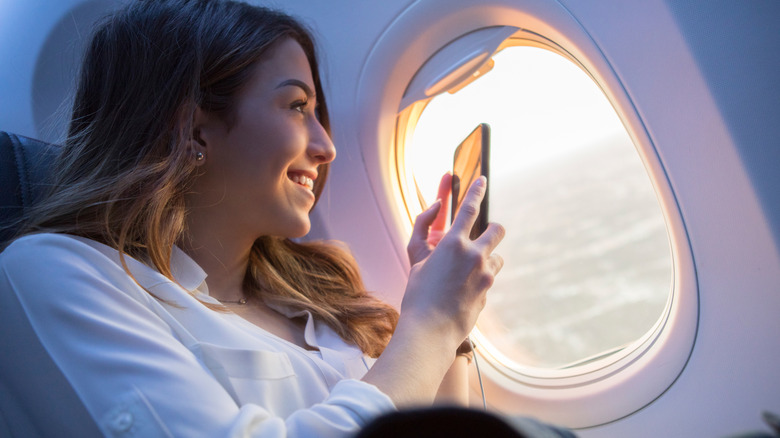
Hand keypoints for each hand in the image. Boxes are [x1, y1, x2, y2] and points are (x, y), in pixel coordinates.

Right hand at [400, 176, 504, 347]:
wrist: (431, 329)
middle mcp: (473, 255)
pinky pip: (490, 278)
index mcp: (452, 243)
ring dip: (488, 259)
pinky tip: (465, 292)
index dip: (476, 191)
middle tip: (485, 236)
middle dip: (493, 229)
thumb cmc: (418, 294)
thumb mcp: (416, 260)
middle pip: (497, 230)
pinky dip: (481, 279)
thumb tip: (436, 211)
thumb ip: (423, 233)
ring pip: (497, 256)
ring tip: (469, 273)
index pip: (469, 208)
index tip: (482, 180)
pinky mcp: (489, 290)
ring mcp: (485, 274)